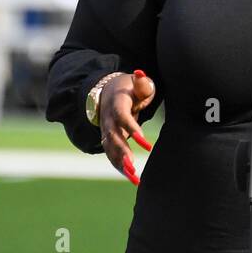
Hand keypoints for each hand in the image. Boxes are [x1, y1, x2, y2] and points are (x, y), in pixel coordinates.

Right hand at [100, 70, 155, 184]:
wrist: (107, 92)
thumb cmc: (128, 88)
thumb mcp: (135, 82)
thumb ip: (142, 82)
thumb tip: (141, 73)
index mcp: (116, 104)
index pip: (122, 117)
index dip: (132, 129)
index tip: (146, 143)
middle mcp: (108, 119)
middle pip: (113, 137)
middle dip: (122, 152)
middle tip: (133, 166)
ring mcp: (105, 131)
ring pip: (110, 150)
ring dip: (120, 164)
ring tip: (134, 177)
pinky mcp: (107, 140)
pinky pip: (111, 155)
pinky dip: (120, 167)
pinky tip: (133, 178)